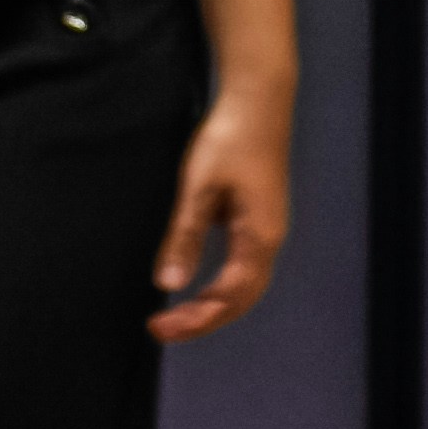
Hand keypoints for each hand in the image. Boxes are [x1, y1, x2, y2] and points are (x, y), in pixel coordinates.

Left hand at [147, 95, 290, 341]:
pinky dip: (220, 286)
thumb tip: (169, 285)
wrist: (259, 99)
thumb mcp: (198, 186)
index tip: (158, 327)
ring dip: (212, 306)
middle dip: (203, 320)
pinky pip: (242, 267)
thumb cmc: (230, 137)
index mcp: (259, 237)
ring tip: (178, 316)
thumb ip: (184, 235)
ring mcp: (266, 229)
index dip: (194, 319)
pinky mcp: (258, 217)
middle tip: (162, 329)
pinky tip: (196, 282)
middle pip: (241, 300)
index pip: (228, 297)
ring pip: (244, 286)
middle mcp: (269, 240)